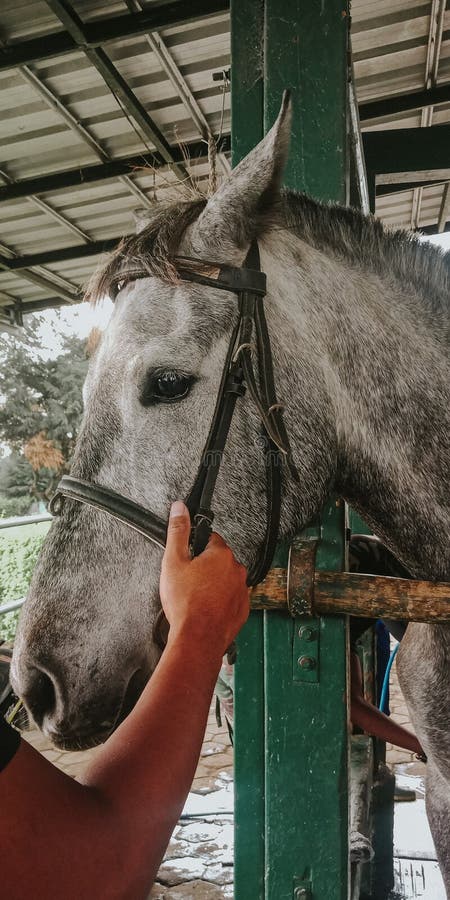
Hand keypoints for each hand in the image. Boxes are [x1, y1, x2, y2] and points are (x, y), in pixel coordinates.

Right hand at [160, 501, 248, 656]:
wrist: (197, 639)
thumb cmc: (186, 604)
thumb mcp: (173, 562)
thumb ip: (178, 532)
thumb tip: (179, 509)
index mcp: (221, 554)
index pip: (210, 539)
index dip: (195, 549)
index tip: (187, 560)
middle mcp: (237, 570)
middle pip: (219, 560)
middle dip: (205, 567)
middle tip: (188, 582)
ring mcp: (242, 591)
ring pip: (226, 580)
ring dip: (213, 585)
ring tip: (195, 598)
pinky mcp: (242, 610)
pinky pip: (231, 599)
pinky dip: (220, 602)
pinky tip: (205, 609)